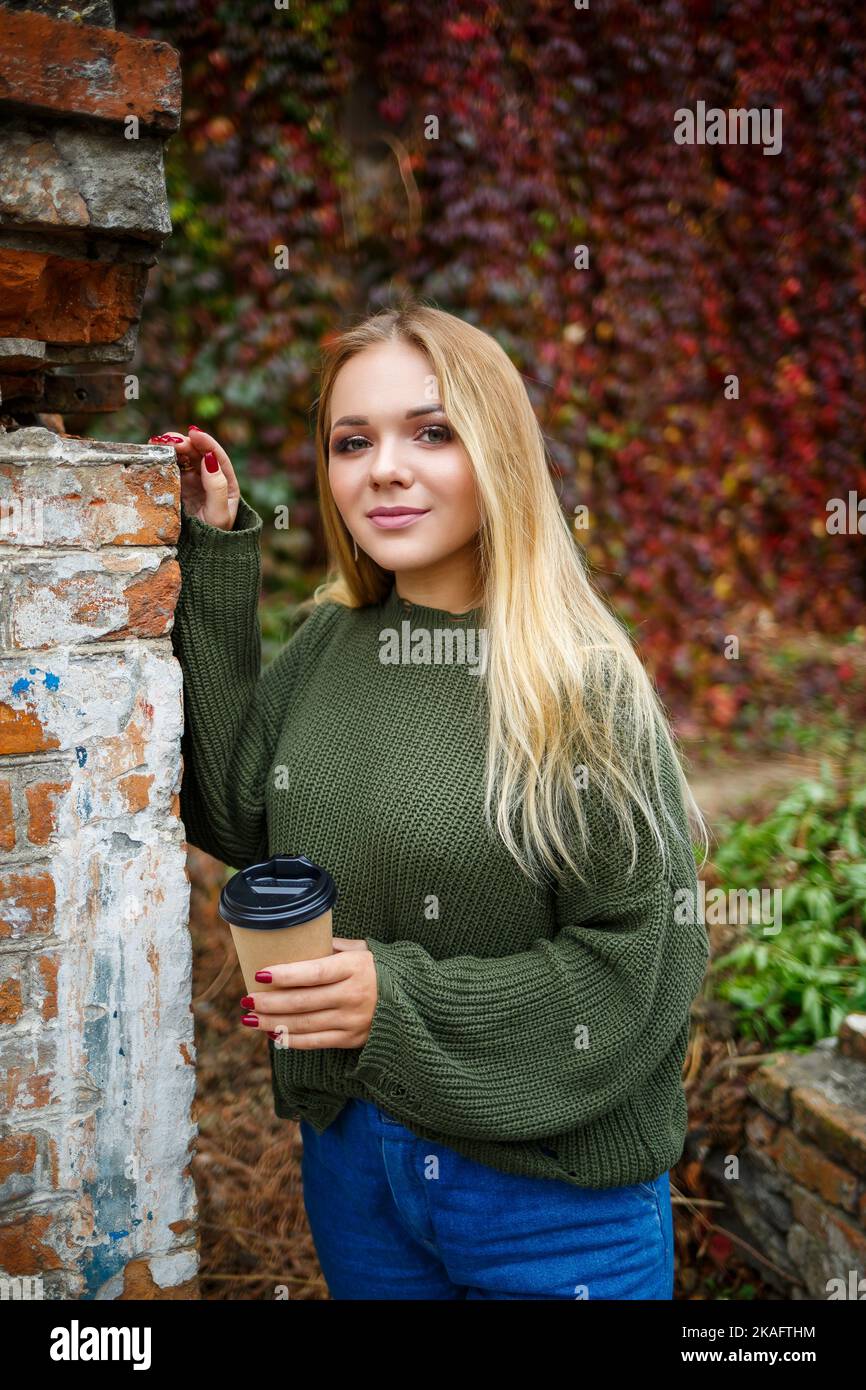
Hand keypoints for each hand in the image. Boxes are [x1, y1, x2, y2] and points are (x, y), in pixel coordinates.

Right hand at [147, 426, 240, 530]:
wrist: (200, 553)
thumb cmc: (214, 536)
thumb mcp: (219, 514)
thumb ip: (216, 487)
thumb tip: (209, 459)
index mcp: (226, 483)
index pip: (217, 457)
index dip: (206, 443)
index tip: (194, 433)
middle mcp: (210, 479)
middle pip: (198, 454)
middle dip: (185, 443)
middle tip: (170, 440)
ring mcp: (193, 482)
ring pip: (184, 459)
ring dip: (173, 448)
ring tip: (159, 442)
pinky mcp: (178, 487)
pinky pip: (172, 469)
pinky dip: (164, 459)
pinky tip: (155, 453)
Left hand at [239, 937, 377, 1048]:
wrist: (415, 1000)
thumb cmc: (381, 969)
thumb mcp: (363, 951)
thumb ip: (333, 948)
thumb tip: (297, 943)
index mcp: (355, 967)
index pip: (314, 972)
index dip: (285, 975)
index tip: (259, 974)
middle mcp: (354, 995)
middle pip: (303, 1001)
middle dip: (270, 1002)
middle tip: (246, 1000)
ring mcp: (353, 1020)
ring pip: (305, 1024)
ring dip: (273, 1022)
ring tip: (251, 1018)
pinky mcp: (352, 1039)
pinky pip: (315, 1042)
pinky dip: (291, 1040)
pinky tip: (273, 1034)